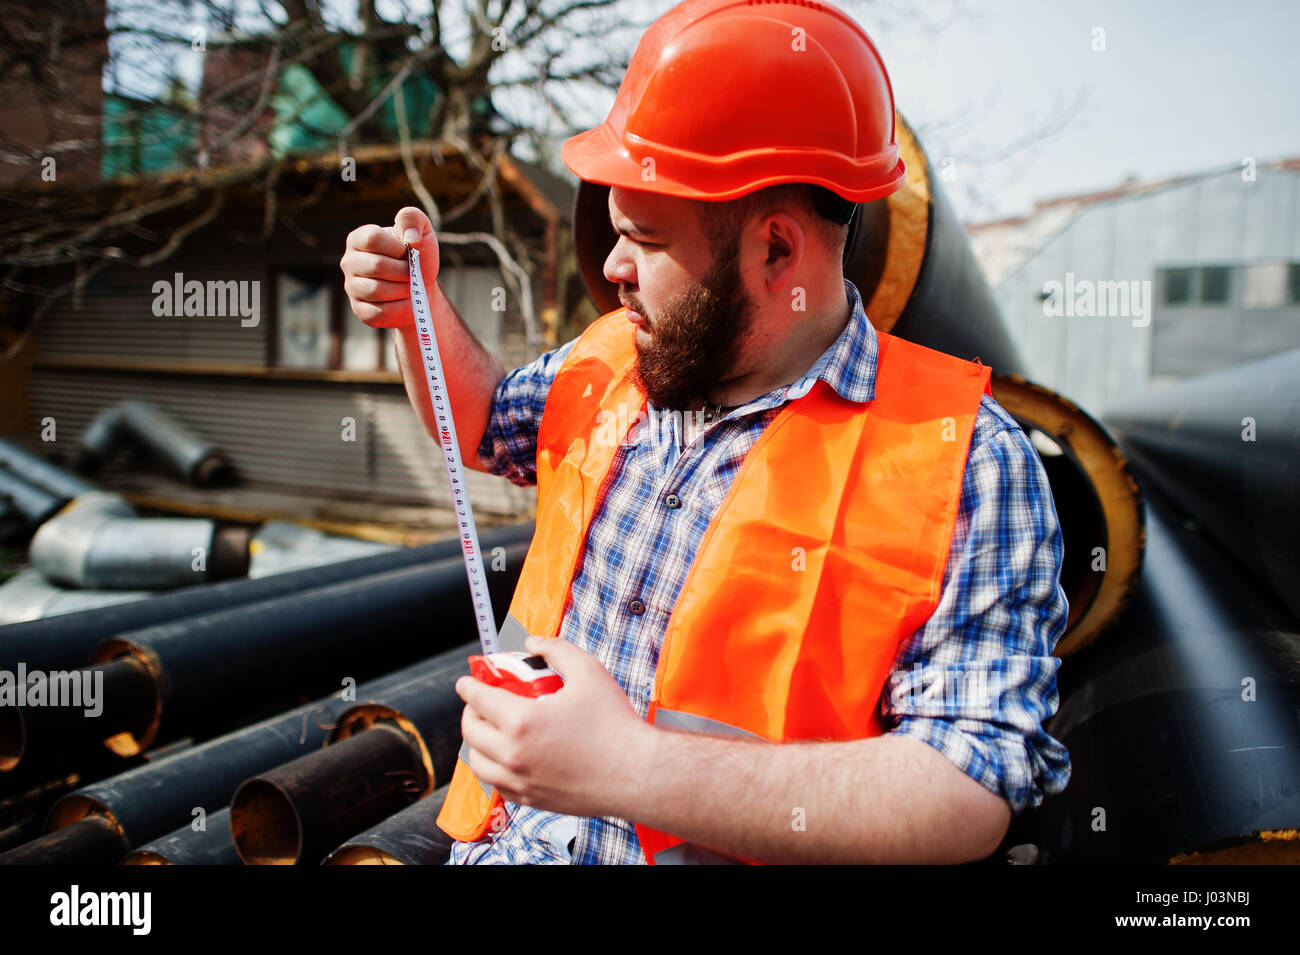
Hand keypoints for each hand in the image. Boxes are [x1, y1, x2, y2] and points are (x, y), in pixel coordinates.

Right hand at [339, 206, 439, 327]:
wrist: (421, 290)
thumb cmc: (418, 258)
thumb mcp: (421, 232)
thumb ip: (413, 219)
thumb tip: (410, 238)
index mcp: (359, 239)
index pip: (372, 239)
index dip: (396, 248)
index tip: (407, 252)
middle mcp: (349, 262)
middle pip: (376, 266)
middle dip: (403, 271)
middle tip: (413, 273)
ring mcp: (352, 287)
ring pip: (377, 290)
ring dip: (403, 289)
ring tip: (410, 286)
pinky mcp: (360, 310)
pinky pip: (380, 311)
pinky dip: (400, 307)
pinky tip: (404, 301)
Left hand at [455, 636, 654, 818]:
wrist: (636, 773)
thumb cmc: (615, 727)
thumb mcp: (588, 672)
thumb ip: (556, 651)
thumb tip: (533, 644)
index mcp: (522, 722)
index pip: (478, 700)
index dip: (469, 686)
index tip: (467, 681)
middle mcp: (514, 755)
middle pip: (471, 731)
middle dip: (471, 712)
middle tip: (482, 702)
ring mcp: (521, 781)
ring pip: (478, 763)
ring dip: (477, 742)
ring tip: (491, 730)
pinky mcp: (532, 799)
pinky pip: (497, 784)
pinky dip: (494, 768)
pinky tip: (507, 756)